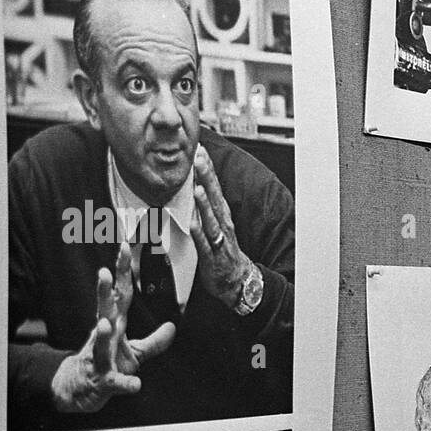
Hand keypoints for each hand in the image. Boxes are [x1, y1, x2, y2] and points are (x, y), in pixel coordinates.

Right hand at [50, 244, 175, 412]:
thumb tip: (173, 326)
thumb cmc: (106, 365)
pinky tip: (135, 384)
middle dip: (105, 292)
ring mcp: (102, 359)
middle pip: (106, 311)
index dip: (123, 272)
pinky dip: (125, 382)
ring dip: (104, 334)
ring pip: (102, 344)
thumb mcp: (134, 352)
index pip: (121, 294)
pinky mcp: (104, 381)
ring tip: (106, 322)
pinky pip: (115, 381)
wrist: (78, 391)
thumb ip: (154, 340)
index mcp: (115, 326)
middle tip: (104, 271)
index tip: (125, 247)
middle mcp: (106, 338)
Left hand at [191, 144, 253, 310]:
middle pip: (214, 197)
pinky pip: (204, 243)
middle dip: (207, 177)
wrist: (237, 280)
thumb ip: (206, 205)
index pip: (215, 188)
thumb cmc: (224, 251)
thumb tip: (196, 184)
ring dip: (204, 203)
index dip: (208, 169)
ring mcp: (218, 240)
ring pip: (210, 219)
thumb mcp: (217, 224)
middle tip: (199, 158)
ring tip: (197, 187)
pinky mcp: (212, 257)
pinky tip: (193, 222)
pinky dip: (199, 232)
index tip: (201, 150)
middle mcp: (222, 224)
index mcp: (222, 215)